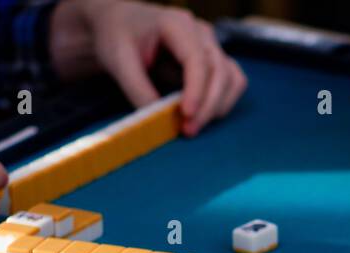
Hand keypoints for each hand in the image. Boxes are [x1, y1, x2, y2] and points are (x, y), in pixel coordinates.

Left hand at [50, 0, 246, 137]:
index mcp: (176, 24)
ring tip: (194, 126)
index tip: (186, 116)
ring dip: (218, 106)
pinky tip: (202, 115)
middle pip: (220, 71)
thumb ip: (137, 89)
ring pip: (232, 78)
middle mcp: (200, 33)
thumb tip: (157, 121)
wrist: (120, 25)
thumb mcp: (118, 60)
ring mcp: (210, 46)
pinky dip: (222, 102)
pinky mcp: (213, 61)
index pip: (198, 59)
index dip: (196, 90)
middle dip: (208, 105)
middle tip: (188, 131)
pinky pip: (232, 82)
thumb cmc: (117, 36)